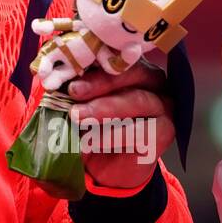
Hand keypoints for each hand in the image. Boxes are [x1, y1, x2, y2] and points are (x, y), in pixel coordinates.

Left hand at [67, 62, 174, 189]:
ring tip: (77, 117)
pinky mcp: (165, 130)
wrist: (104, 167)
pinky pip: (142, 130)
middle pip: (132, 73)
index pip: (116, 56)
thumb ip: (71, 91)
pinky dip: (114, 135)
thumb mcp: (76, 105)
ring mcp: (162, 104)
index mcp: (130, 66)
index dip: (94, 60)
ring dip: (105, 108)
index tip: (69, 70)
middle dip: (100, 82)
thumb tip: (56, 80)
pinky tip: (92, 141)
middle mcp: (151, 80)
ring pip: (138, 100)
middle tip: (74, 92)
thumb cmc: (90, 126)